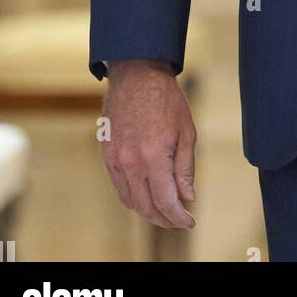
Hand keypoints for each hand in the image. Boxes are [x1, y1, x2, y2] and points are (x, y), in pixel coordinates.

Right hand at [101, 59, 196, 227]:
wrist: (137, 74)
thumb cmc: (166, 99)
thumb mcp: (186, 131)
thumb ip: (185, 168)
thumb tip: (188, 197)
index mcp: (153, 156)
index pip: (165, 201)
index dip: (178, 217)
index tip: (190, 221)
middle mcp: (130, 162)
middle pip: (146, 207)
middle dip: (164, 219)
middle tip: (179, 220)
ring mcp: (115, 160)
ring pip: (130, 201)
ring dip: (148, 211)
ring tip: (165, 210)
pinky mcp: (106, 155)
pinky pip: (118, 186)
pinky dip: (133, 196)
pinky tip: (146, 194)